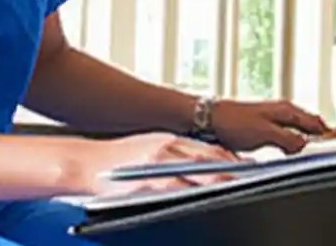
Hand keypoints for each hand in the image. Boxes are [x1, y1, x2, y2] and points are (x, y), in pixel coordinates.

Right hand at [75, 132, 240, 196]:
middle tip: (251, 176)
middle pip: (207, 156)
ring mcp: (156, 162)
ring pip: (195, 169)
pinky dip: (191, 189)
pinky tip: (202, 195)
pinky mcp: (146, 180)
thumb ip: (174, 154)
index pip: (207, 148)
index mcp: (168, 139)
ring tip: (234, 185)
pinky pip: (174, 185)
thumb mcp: (148, 148)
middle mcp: (165, 146)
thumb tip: (201, 164)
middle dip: (231, 166)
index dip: (231, 157)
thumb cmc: (115, 161)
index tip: (248, 165)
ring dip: (217, 177)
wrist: (84, 163)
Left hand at [210, 99, 328, 153]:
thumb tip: (304, 144)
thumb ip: (287, 139)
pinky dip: (289, 135)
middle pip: (304, 120)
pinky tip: (286, 143)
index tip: (332, 137)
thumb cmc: (235, 122)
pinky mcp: (260, 122)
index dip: (322, 129)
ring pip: (293, 124)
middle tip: (326, 138)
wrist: (210, 118)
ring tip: (310, 140)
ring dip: (302, 132)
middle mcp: (279, 109)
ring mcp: (269, 115)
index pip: (311, 120)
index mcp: (285, 110)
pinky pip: (282, 128)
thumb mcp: (266, 133)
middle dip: (315, 128)